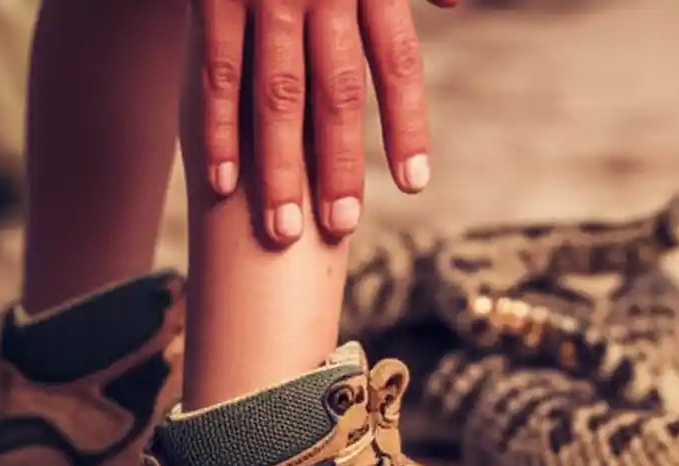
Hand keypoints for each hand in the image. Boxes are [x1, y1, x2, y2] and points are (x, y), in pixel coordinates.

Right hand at [194, 0, 459, 243]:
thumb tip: (462, 5)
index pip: (396, 65)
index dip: (406, 126)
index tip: (413, 184)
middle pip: (336, 92)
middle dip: (339, 164)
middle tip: (342, 227)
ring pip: (274, 94)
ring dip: (278, 167)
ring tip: (283, 230)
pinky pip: (216, 71)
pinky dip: (218, 128)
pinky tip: (224, 182)